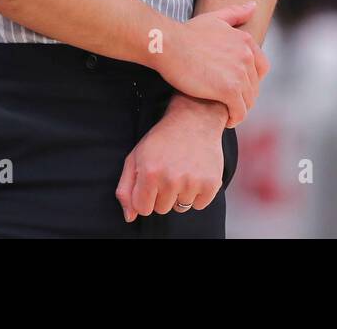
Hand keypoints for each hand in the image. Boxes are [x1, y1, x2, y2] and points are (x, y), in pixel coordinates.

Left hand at [115, 96, 227, 221]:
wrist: (194, 119)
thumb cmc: (161, 140)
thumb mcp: (135, 157)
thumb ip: (126, 189)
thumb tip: (130, 217)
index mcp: (149, 173)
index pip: (143, 209)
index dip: (146, 197)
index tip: (151, 182)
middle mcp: (171, 179)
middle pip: (162, 209)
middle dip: (162, 194)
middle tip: (168, 171)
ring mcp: (192, 182)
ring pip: (181, 207)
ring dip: (180, 193)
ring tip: (182, 169)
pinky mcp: (211, 184)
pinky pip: (199, 205)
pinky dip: (197, 193)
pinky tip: (195, 173)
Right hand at [154, 2, 268, 127]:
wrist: (168, 45)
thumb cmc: (186, 33)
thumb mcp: (214, 19)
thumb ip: (235, 13)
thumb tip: (254, 6)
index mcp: (245, 41)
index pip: (261, 68)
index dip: (250, 80)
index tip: (236, 87)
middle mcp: (247, 56)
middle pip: (254, 86)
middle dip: (243, 97)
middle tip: (229, 104)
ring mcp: (239, 73)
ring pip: (247, 101)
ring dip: (239, 110)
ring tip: (226, 113)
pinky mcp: (229, 89)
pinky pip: (239, 111)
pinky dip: (233, 118)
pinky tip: (224, 120)